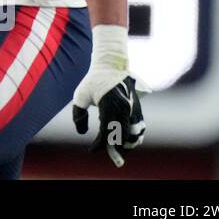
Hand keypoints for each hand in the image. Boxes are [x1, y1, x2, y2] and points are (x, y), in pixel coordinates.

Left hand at [71, 25, 147, 167]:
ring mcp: (133, 108)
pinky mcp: (138, 107)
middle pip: (122, 137)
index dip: (99, 145)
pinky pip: (139, 126)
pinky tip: (128, 141)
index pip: (106, 133)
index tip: (92, 150)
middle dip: (115, 148)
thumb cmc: (92, 80)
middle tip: (108, 154)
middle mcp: (124, 108)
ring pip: (135, 133)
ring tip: (121, 150)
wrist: (110, 64)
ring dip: (128, 144)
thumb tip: (82, 133)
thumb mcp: (80, 95)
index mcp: (109, 106)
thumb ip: (79, 115)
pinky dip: (135, 135)